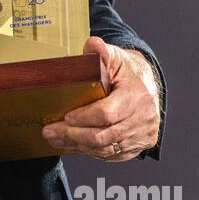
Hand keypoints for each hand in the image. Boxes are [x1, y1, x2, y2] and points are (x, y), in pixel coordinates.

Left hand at [41, 35, 160, 161]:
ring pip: (106, 149)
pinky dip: (91, 151)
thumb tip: (92, 44)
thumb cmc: (128, 72)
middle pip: (104, 135)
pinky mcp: (138, 146)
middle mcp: (143, 119)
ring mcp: (142, 135)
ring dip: (78, 146)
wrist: (148, 86)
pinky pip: (112, 155)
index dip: (85, 117)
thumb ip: (102, 52)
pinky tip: (74, 144)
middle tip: (51, 131)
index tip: (66, 116)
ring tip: (56, 138)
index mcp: (137, 96)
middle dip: (74, 135)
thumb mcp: (116, 57)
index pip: (107, 113)